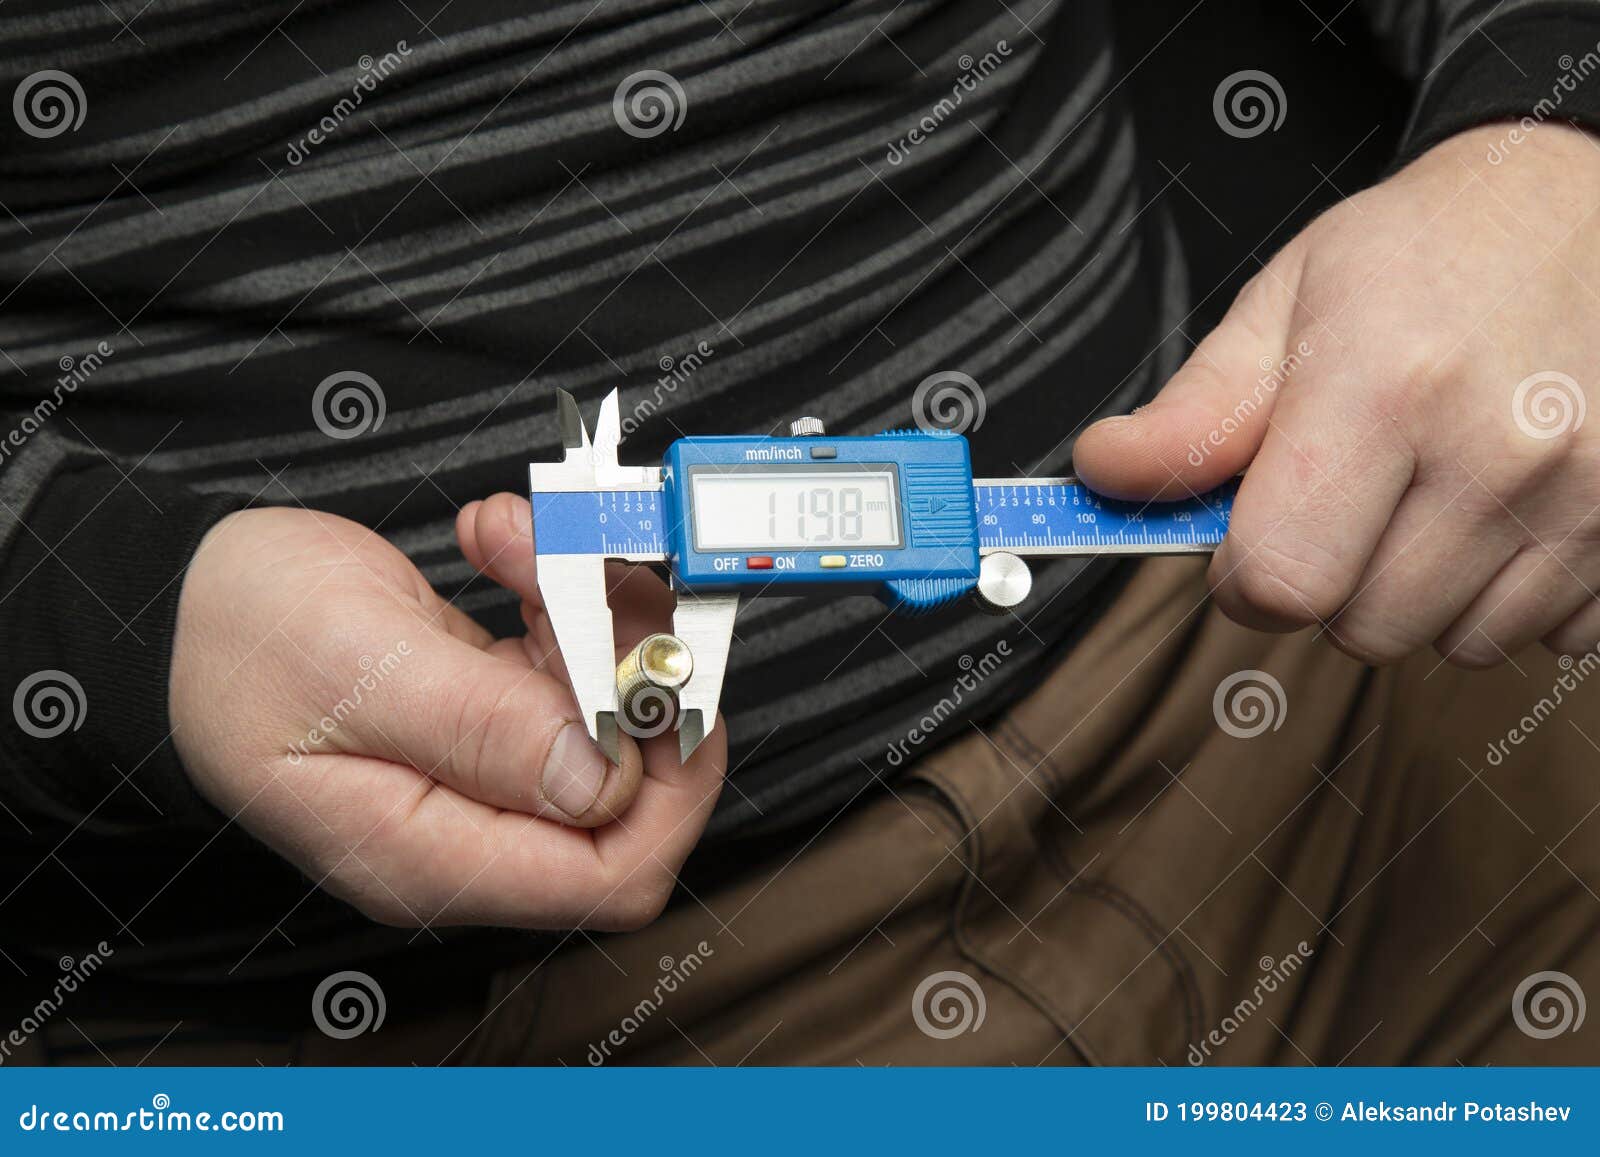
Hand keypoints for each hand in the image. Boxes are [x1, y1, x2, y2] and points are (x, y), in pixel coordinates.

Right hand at [170, 493, 724, 928]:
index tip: (664, 678)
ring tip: (522, 541)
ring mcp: (481, 773)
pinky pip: (567, 667)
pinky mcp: (488, 716)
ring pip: (605, 712)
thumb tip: (604, 775)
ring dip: (593, 610)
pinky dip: (558, 597)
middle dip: (634, 668)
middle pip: (628, 784)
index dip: (671, 785)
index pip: (612, 874)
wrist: (177, 600)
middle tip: (600, 576)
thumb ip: (482, 727)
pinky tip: (504, 548)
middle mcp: (469, 829)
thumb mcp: (354, 667)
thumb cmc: (233, 639)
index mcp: (431, 855)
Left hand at [1075, 122, 1599, 666]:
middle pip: (1362, 626)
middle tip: (1350, 495)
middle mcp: (1500, 449)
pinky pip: (1549, 637)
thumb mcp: (1288, 304)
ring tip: (1431, 491)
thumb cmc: (1428, 253)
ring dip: (1422, 592)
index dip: (1243, 578)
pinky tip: (1503, 511)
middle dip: (1332, 579)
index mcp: (1388, 386)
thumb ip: (1194, 412)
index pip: (1281, 581)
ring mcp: (1590, 496)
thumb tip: (1103, 474)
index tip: (1249, 541)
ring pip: (1455, 642)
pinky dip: (1511, 593)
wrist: (1588, 200)